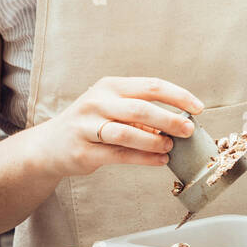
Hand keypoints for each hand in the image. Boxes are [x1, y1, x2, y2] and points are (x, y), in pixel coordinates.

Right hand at [31, 77, 203, 177]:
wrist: (48, 146)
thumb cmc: (90, 124)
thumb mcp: (112, 109)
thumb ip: (141, 113)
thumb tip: (179, 122)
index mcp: (110, 86)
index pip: (151, 86)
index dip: (178, 97)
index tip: (198, 108)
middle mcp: (97, 102)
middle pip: (140, 108)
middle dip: (170, 119)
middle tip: (188, 130)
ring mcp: (86, 126)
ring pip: (128, 132)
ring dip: (155, 141)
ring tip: (170, 146)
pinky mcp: (83, 151)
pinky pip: (119, 155)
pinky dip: (144, 158)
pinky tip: (160, 160)